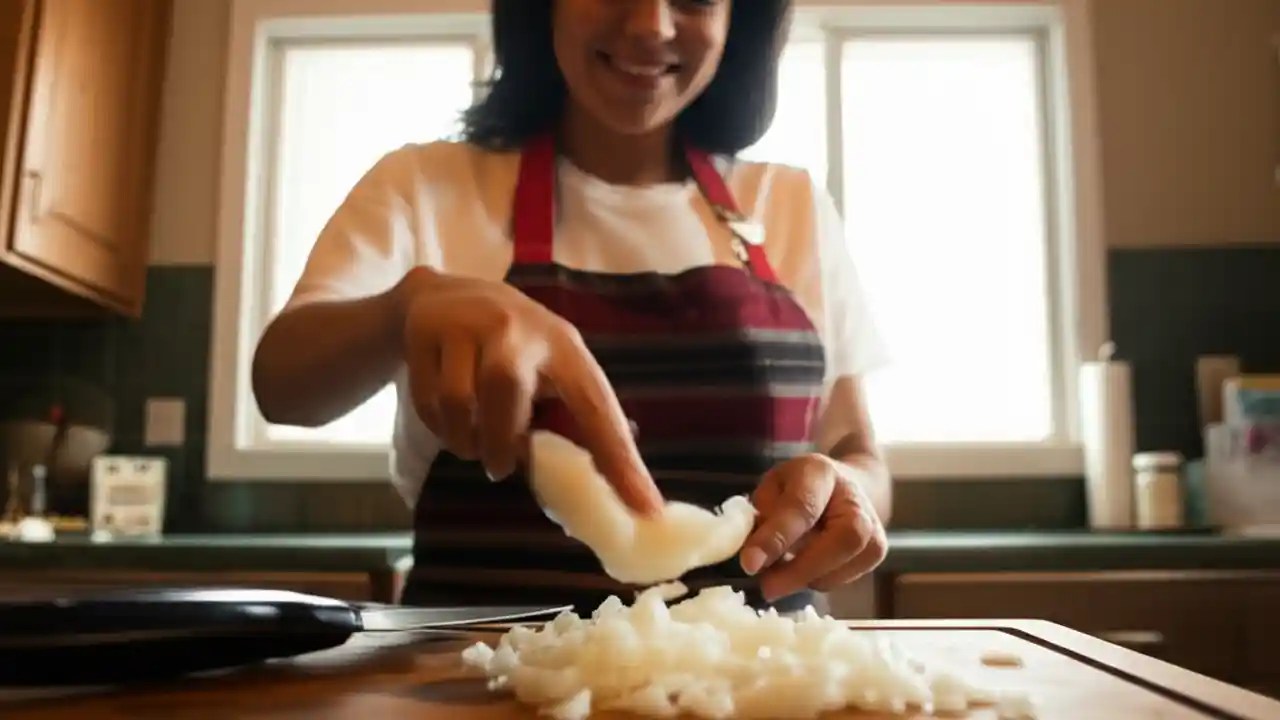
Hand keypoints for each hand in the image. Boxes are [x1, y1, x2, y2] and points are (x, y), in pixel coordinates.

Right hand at [395, 266, 662, 514]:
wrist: (440, 297)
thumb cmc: (508, 347)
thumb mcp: (547, 366)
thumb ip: (571, 415)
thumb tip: (608, 484)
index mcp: (564, 346)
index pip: (597, 406)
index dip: (620, 460)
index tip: (644, 508)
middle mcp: (517, 327)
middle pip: (505, 386)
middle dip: (499, 439)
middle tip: (500, 468)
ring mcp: (466, 323)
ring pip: (458, 399)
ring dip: (466, 440)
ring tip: (472, 445)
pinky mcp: (425, 330)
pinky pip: (427, 400)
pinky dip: (438, 427)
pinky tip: (448, 422)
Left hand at [738, 454, 887, 601]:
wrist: (847, 486)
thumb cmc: (800, 486)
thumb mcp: (772, 488)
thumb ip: (761, 516)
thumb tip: (755, 557)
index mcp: (821, 473)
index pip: (802, 508)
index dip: (776, 538)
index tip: (749, 564)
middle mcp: (856, 500)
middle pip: (841, 541)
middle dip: (800, 570)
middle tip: (766, 587)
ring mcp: (874, 528)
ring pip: (841, 567)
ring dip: (803, 578)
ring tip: (779, 570)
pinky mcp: (877, 553)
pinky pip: (841, 580)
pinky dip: (815, 580)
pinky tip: (802, 566)